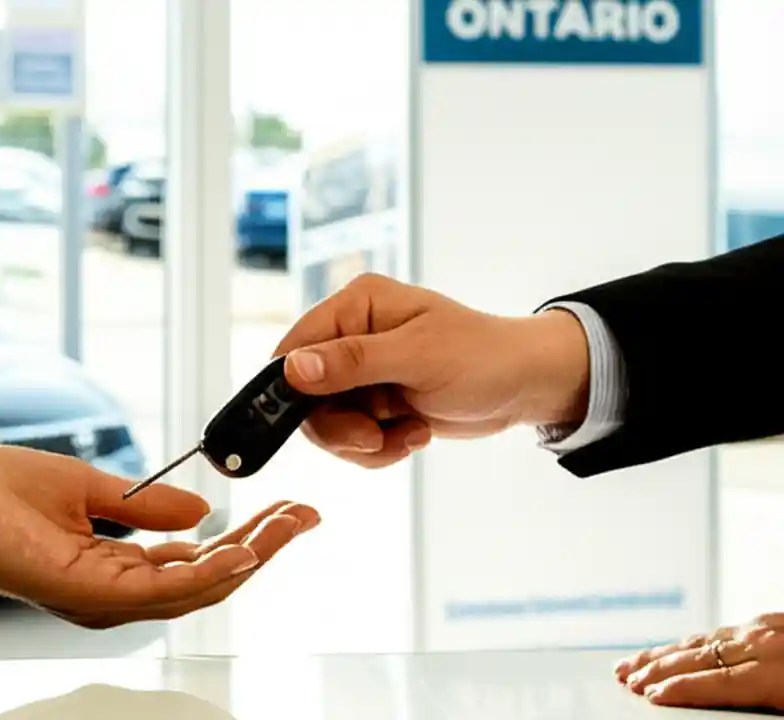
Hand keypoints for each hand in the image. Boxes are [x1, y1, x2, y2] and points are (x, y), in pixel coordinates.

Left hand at [0, 445, 318, 627]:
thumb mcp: (88, 488)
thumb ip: (144, 504)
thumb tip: (199, 508)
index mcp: (112, 567)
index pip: (194, 561)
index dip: (246, 536)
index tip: (285, 510)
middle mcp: (113, 592)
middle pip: (206, 579)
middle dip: (262, 548)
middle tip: (304, 516)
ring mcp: (102, 598)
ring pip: (196, 588)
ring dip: (249, 557)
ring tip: (287, 525)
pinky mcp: (88, 592)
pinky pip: (164, 590)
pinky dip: (209, 572)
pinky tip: (244, 549)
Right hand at [273, 273, 590, 467]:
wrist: (526, 387)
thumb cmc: (482, 357)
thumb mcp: (416, 357)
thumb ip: (352, 362)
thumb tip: (293, 369)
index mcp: (357, 305)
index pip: (297, 344)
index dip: (291, 385)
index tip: (308, 417)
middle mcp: (353, 335)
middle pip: (305, 393)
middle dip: (340, 426)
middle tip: (373, 439)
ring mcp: (362, 372)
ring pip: (327, 422)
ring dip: (364, 442)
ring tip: (407, 436)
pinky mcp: (375, 402)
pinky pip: (352, 437)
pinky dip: (379, 447)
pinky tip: (413, 435)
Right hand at [615, 614, 783, 710]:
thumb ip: (758, 705)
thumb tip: (712, 700)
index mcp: (778, 672)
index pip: (716, 682)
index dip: (679, 689)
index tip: (650, 695)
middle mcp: (766, 643)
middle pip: (699, 657)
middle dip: (657, 668)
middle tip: (627, 678)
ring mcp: (768, 627)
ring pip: (703, 640)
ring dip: (664, 652)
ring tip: (635, 662)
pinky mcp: (773, 619)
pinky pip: (722, 631)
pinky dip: (692, 641)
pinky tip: (679, 646)